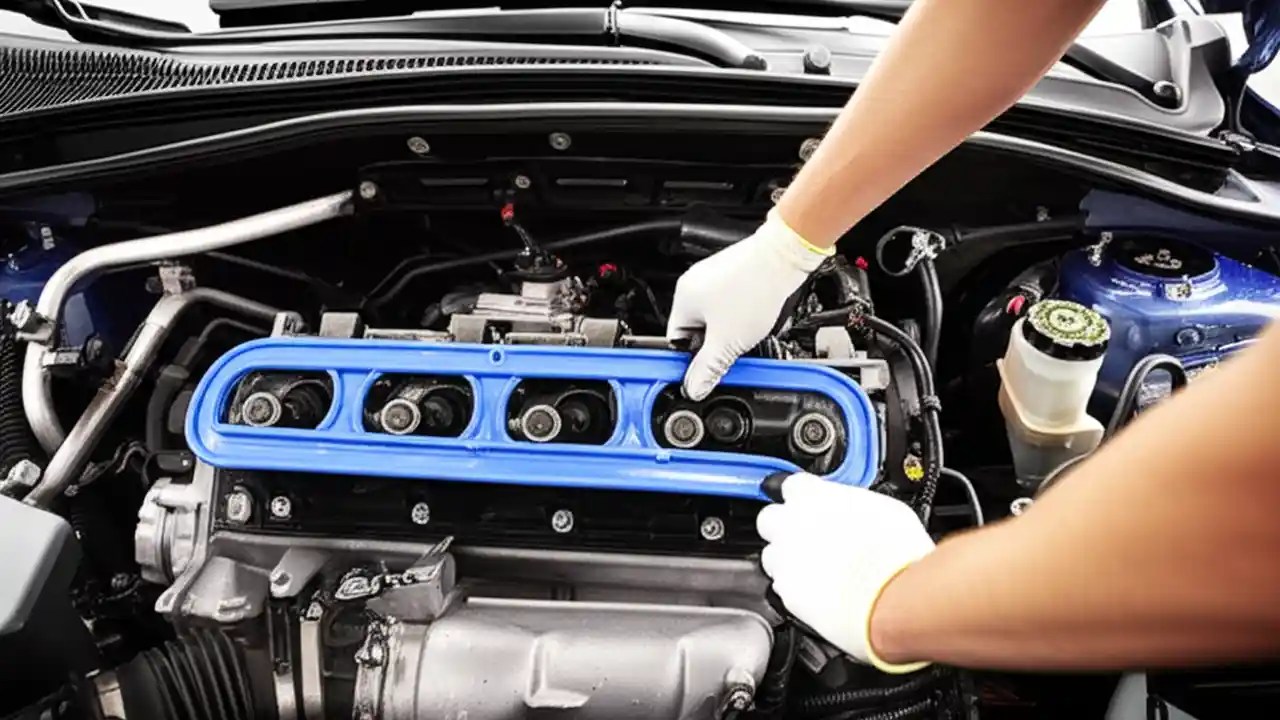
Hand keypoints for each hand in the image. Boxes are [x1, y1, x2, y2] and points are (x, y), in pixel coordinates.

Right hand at [666, 211, 831, 400]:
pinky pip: (732, 306)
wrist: (786, 257)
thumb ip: (709, 368)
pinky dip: (742, 317)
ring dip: (731, 333)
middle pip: (698, 332)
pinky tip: (756, 320)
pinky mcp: (736, 276)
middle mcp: (695, 285)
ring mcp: (715, 278)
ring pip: (717, 320)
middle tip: (732, 353)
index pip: (676, 342)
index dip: (691, 361)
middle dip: (715, 346)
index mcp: (684, 299)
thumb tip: (695, 387)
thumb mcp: (727, 341)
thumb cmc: (756, 288)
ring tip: (748, 334)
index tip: (705, 372)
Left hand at [757, 473, 934, 672]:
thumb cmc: (895, 553)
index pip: (790, 485)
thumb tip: (859, 511)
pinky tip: (820, 593)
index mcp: (814, 496)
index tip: (806, 502)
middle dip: (783, 528)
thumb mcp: (884, 511)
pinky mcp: (786, 591)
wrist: (891, 595)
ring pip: (770, 555)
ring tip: (818, 571)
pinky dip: (795, 590)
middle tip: (808, 538)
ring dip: (787, 560)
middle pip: (769, 518)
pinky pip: (781, 586)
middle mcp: (791, 523)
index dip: (800, 496)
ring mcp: (785, 559)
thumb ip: (855, 506)